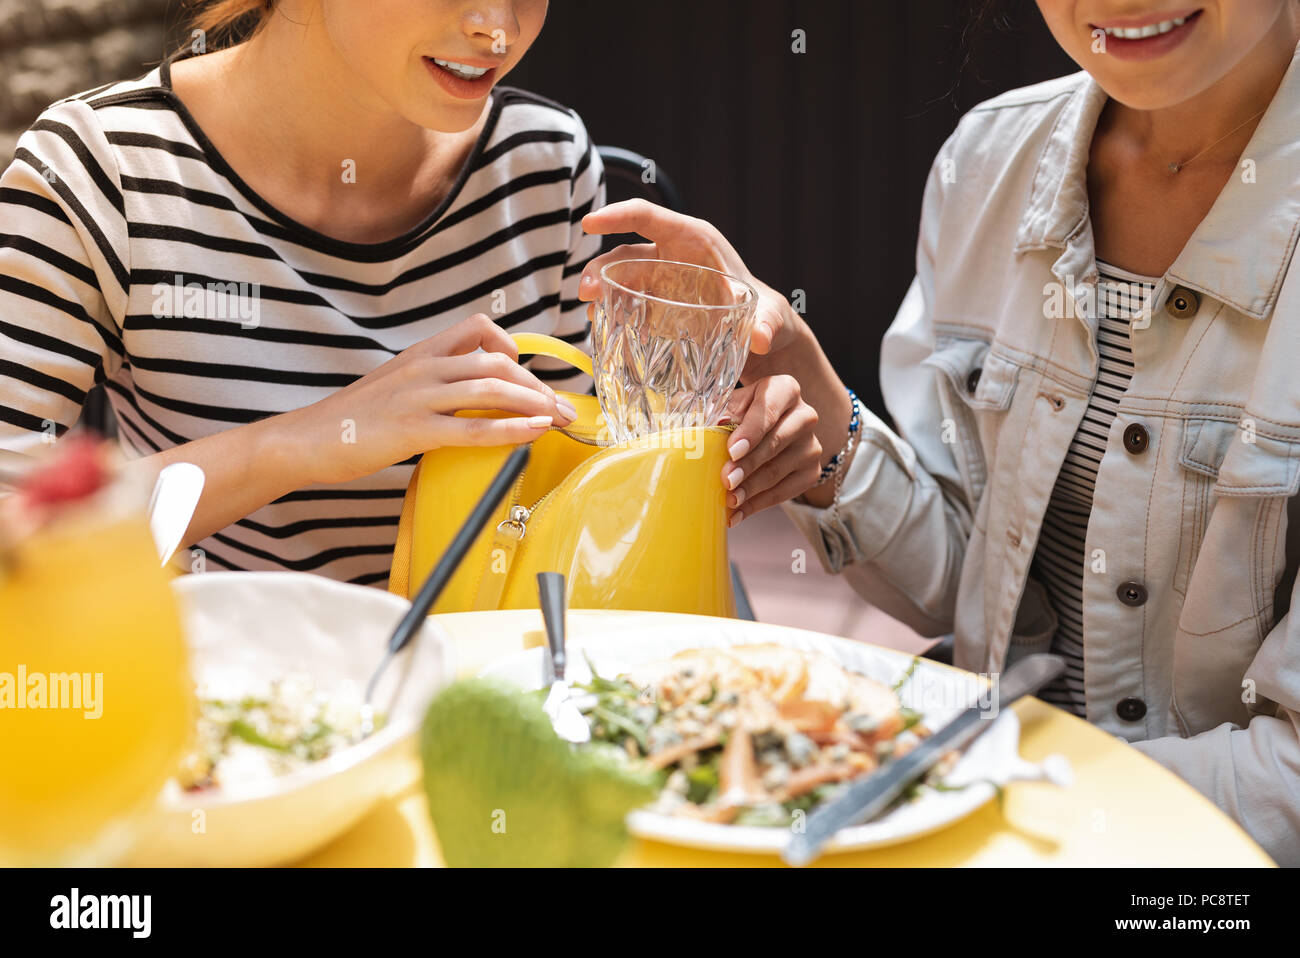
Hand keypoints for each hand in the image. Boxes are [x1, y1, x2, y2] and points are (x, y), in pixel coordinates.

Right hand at [295, 314, 574, 484]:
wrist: (306, 439)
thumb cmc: (353, 420)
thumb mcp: (396, 386)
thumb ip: (431, 382)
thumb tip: (469, 395)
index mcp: (421, 353)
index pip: (479, 328)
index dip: (512, 347)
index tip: (529, 373)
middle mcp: (424, 367)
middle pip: (497, 362)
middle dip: (537, 385)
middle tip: (564, 408)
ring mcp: (418, 397)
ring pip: (491, 389)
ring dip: (534, 405)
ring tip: (560, 420)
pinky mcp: (413, 430)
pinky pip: (472, 428)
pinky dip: (510, 430)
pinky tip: (534, 434)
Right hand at [579, 199, 796, 363]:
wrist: (758, 332)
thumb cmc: (766, 311)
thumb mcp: (772, 314)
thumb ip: (768, 322)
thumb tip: (761, 340)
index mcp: (694, 240)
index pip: (648, 217)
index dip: (617, 216)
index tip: (589, 223)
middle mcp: (671, 255)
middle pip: (626, 253)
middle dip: (601, 269)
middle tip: (587, 293)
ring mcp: (660, 281)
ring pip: (621, 279)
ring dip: (601, 293)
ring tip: (590, 315)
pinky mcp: (655, 307)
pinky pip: (627, 306)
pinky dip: (612, 315)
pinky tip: (603, 329)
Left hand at [717, 375, 820, 524]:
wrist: (771, 426)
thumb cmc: (745, 412)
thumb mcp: (734, 404)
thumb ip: (723, 412)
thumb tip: (713, 427)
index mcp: (785, 390)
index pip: (768, 411)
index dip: (750, 432)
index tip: (732, 451)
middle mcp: (805, 416)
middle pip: (774, 444)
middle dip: (747, 466)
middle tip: (726, 481)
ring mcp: (812, 446)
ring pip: (778, 471)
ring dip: (750, 490)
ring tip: (729, 501)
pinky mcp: (812, 472)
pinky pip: (784, 492)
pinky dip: (758, 504)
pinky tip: (739, 513)